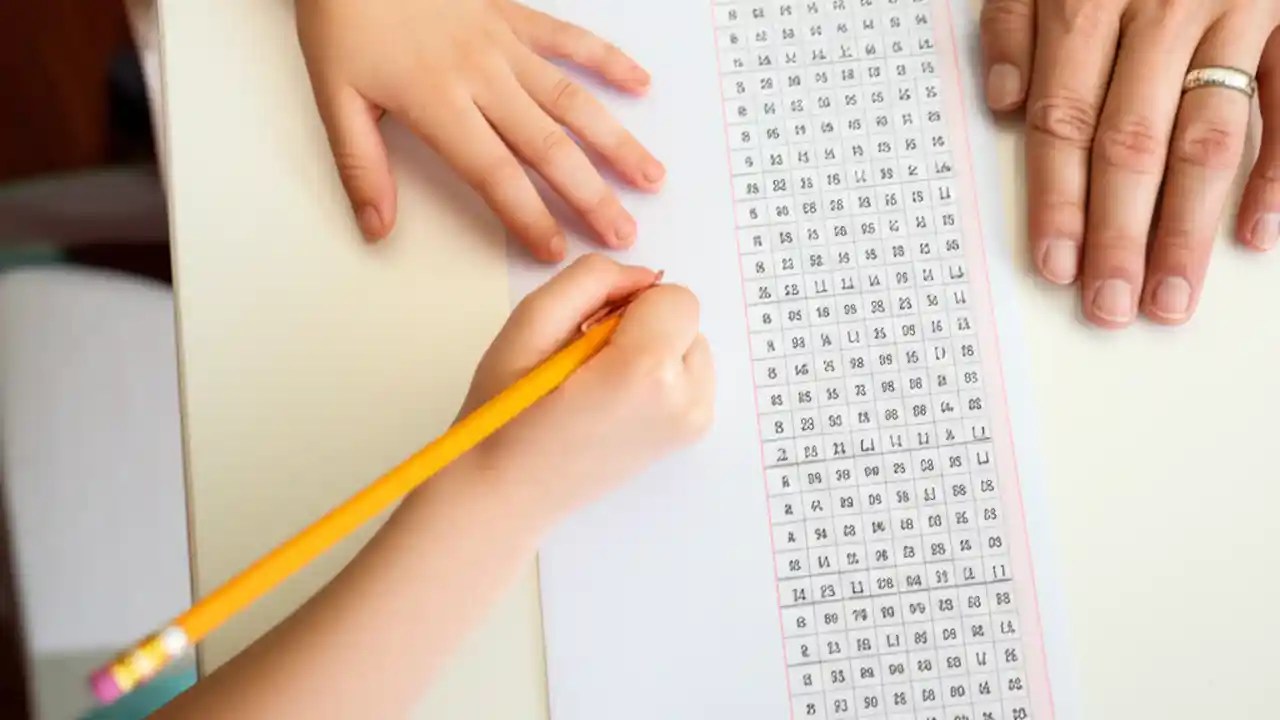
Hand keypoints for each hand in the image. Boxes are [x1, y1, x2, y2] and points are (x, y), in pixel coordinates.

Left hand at [296, 0, 664, 259]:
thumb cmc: (343, 20)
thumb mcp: (334, 98)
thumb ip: (361, 167)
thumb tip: (377, 227)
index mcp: (438, 104)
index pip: (495, 174)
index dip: (528, 216)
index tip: (556, 250)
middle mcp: (482, 78)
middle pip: (548, 147)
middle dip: (590, 195)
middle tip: (623, 233)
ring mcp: (505, 44)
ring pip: (573, 100)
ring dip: (615, 141)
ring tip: (650, 176)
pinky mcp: (514, 14)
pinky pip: (569, 39)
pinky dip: (608, 60)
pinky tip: (641, 84)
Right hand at [458, 254, 713, 522]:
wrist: (508, 491)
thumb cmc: (508, 412)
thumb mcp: (531, 322)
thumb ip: (592, 279)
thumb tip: (645, 277)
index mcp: (647, 371)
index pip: (674, 296)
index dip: (630, 302)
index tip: (591, 333)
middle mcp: (685, 400)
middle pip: (685, 320)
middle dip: (643, 327)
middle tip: (588, 362)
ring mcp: (693, 424)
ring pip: (690, 345)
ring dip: (654, 350)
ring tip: (600, 384)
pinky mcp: (691, 435)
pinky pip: (690, 375)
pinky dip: (661, 376)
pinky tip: (617, 400)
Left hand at [981, 0, 1279, 326]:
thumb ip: (1015, 16)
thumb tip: (1001, 103)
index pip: (1065, 118)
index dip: (1058, 198)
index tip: (1054, 266)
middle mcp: (1164, 6)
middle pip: (1134, 141)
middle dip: (1119, 234)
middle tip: (1110, 307)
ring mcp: (1240, 9)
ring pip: (1210, 134)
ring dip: (1190, 225)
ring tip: (1171, 297)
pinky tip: (1258, 235)